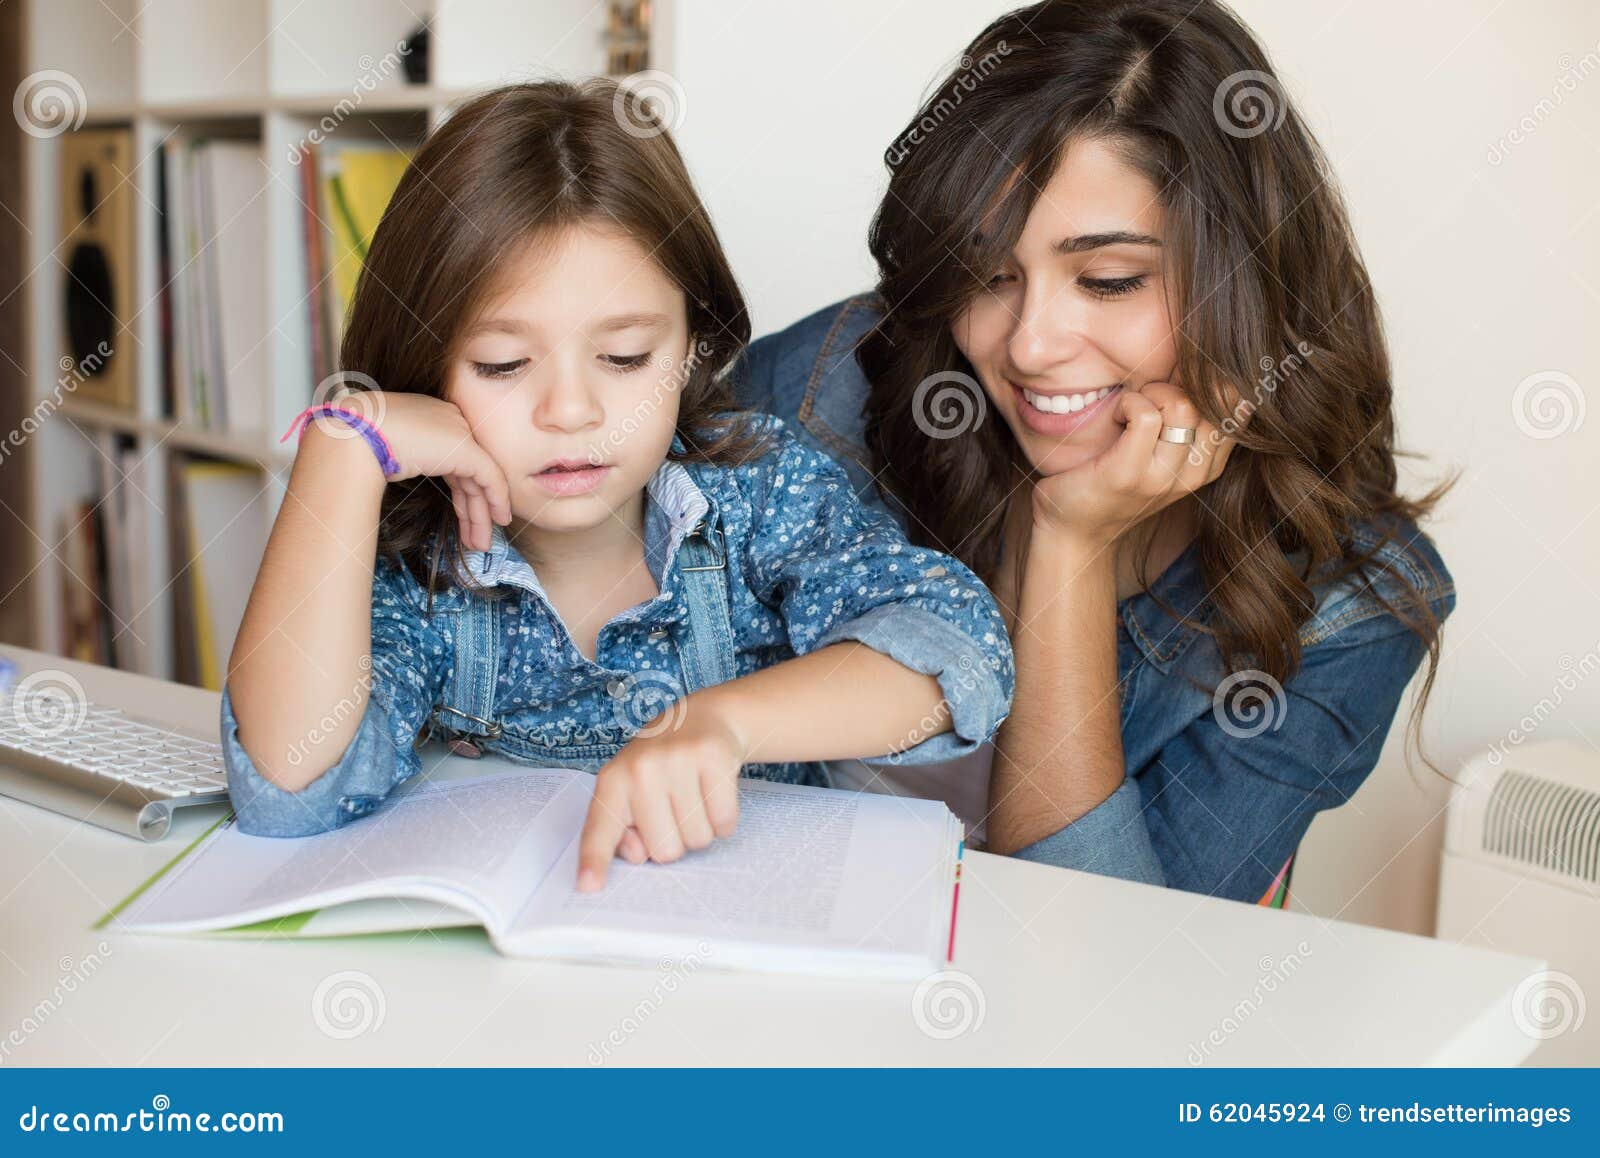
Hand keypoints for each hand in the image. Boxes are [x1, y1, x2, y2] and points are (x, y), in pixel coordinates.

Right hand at [304, 391, 510, 550]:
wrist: (354, 433)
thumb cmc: (357, 443)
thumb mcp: (390, 451)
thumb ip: (408, 460)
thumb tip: (401, 472)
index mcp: (429, 418)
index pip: (453, 460)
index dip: (461, 493)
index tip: (464, 519)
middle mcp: (448, 420)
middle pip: (467, 472)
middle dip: (473, 509)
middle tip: (476, 538)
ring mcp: (458, 431)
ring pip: (480, 479)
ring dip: (481, 515)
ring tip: (480, 544)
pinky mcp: (466, 447)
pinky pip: (490, 478)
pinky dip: (497, 500)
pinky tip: (498, 520)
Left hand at [576, 697, 747, 891]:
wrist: (699, 719)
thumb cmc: (660, 768)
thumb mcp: (631, 793)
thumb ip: (625, 829)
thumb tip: (638, 853)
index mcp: (612, 782)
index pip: (601, 829)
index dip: (594, 860)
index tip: (588, 887)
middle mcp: (640, 769)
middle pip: (664, 851)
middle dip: (676, 841)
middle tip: (675, 811)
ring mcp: (677, 759)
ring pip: (697, 839)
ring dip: (701, 829)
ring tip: (694, 798)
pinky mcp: (713, 755)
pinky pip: (724, 821)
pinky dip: (723, 818)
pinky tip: (713, 793)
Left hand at [1031, 381, 1235, 550]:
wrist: (1073, 528)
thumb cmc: (1113, 478)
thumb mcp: (1162, 450)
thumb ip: (1189, 419)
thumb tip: (1210, 365)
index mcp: (1208, 465)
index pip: (1239, 406)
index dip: (1209, 382)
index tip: (1176, 385)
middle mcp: (1194, 475)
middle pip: (1214, 401)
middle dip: (1176, 385)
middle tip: (1146, 400)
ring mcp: (1163, 479)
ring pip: (1182, 406)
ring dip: (1150, 393)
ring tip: (1130, 410)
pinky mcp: (1129, 475)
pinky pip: (1146, 416)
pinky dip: (1128, 404)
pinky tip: (1115, 417)